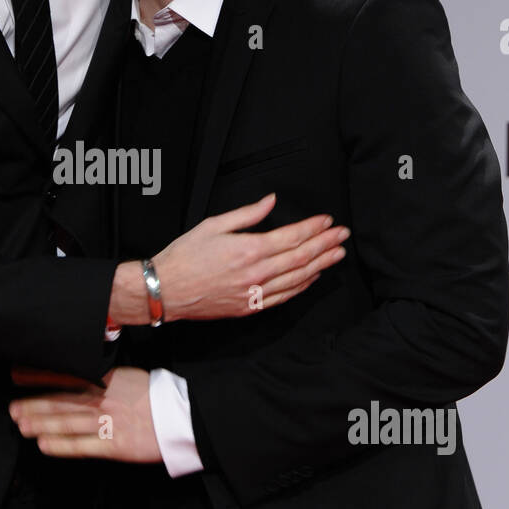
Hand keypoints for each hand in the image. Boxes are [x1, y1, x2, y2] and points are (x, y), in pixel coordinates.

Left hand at [9, 367, 160, 461]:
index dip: (39, 376)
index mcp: (107, 379)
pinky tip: (44, 445)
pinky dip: (61, 446)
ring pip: (67, 423)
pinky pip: (82, 446)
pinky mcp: (115, 446)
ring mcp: (108, 423)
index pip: (66, 375)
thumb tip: (76, 373)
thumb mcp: (128, 376)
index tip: (16, 375)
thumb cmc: (156, 397)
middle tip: (12, 409)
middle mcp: (104, 399)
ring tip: (21, 425)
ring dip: (41, 424)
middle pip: (61, 401)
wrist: (184, 418)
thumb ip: (103, 376)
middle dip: (33, 404)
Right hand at [109, 193, 349, 324]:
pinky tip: (313, 277)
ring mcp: (254, 293)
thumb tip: (270, 201)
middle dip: (325, 244)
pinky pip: (284, 296)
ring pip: (297, 278)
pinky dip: (302, 286)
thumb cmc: (185, 256)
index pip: (291, 237)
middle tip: (343, 235)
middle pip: (301, 257)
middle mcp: (256, 273)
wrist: (166, 290)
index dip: (313, 228)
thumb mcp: (213, 225)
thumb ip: (247, 214)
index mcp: (248, 249)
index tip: (327, 221)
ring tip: (337, 255)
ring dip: (321, 265)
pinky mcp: (250, 307)